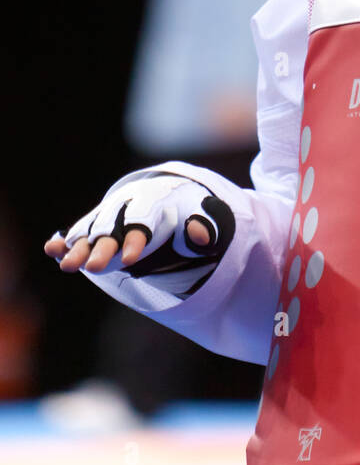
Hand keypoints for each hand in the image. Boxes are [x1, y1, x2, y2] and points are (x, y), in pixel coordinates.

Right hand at [44, 173, 235, 297]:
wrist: (161, 196)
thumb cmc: (183, 213)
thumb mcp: (199, 217)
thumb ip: (204, 227)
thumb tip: (202, 234)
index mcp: (151, 204)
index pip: (142, 222)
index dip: (136, 240)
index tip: (131, 260)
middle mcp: (124, 210)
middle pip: (111, 228)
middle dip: (102, 248)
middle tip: (93, 268)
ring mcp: (107, 219)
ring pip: (90, 233)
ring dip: (78, 249)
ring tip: (68, 266)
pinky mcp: (93, 229)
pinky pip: (76, 234)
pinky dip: (63, 241)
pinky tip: (52, 249)